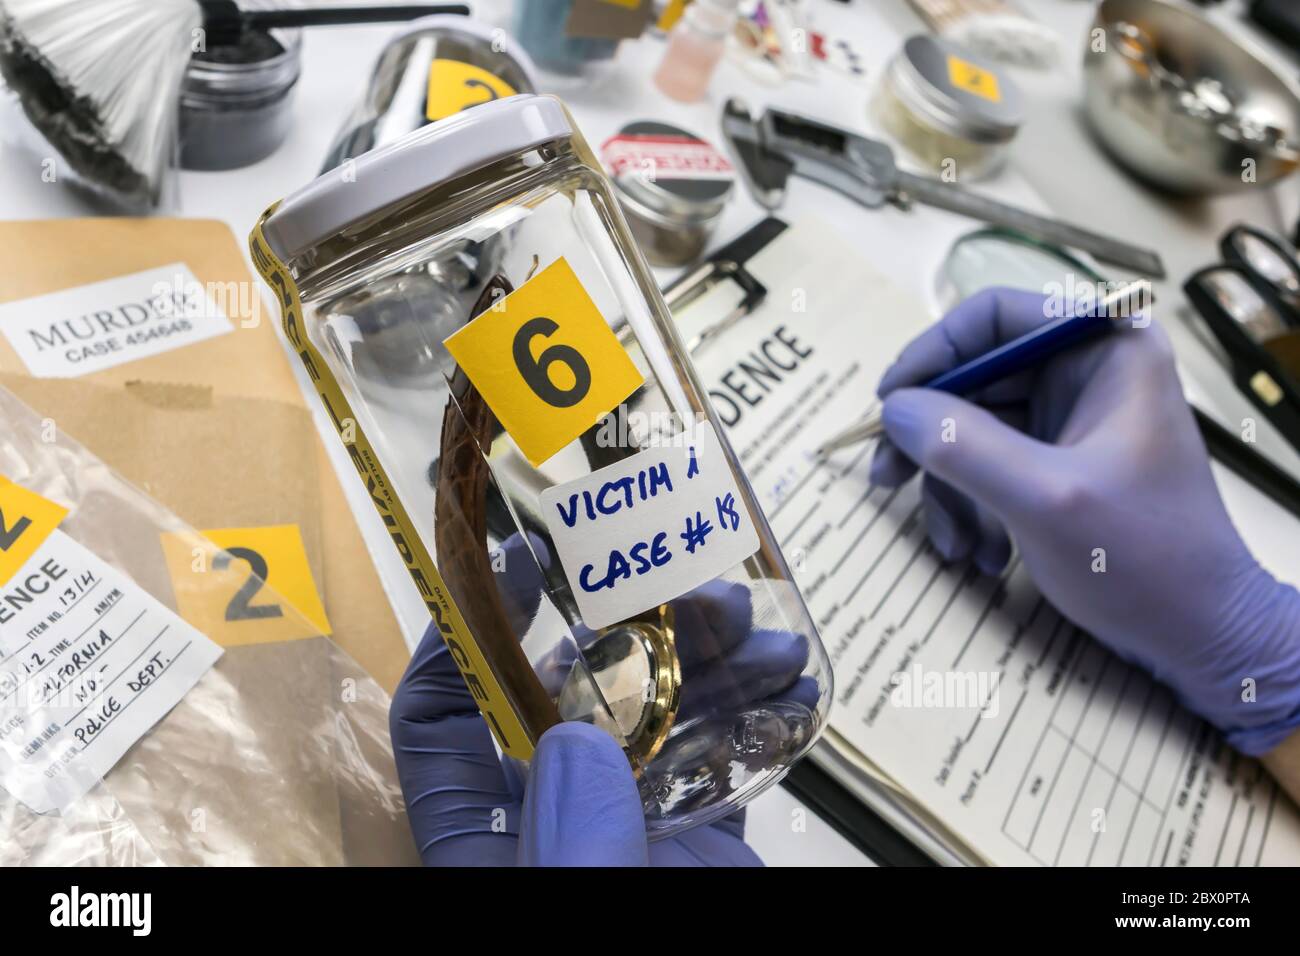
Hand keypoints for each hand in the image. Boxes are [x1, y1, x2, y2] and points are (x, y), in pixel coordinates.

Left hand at [389, 536, 765, 864]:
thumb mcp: (576, 899)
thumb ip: (571, 835)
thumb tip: (577, 737)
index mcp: (490, 830)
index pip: (441, 718)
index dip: (465, 632)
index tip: (520, 563)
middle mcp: (556, 810)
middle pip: (568, 686)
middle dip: (633, 619)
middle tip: (693, 585)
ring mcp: (630, 818)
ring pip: (655, 708)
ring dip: (710, 652)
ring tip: (757, 629)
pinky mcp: (701, 830)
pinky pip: (724, 752)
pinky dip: (760, 708)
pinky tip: (793, 678)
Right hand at [869, 287, 1299, 755]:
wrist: (1201, 634)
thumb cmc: (1141, 558)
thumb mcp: (1042, 499)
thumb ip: (963, 445)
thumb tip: (893, 409)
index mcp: (1105, 349)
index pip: (995, 315)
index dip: (933, 351)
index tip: (889, 402)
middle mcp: (1088, 371)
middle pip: (976, 377)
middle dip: (931, 437)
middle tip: (886, 479)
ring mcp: (1075, 420)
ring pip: (975, 428)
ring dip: (950, 488)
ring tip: (953, 545)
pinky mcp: (1062, 463)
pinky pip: (992, 465)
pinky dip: (975, 508)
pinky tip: (984, 555)